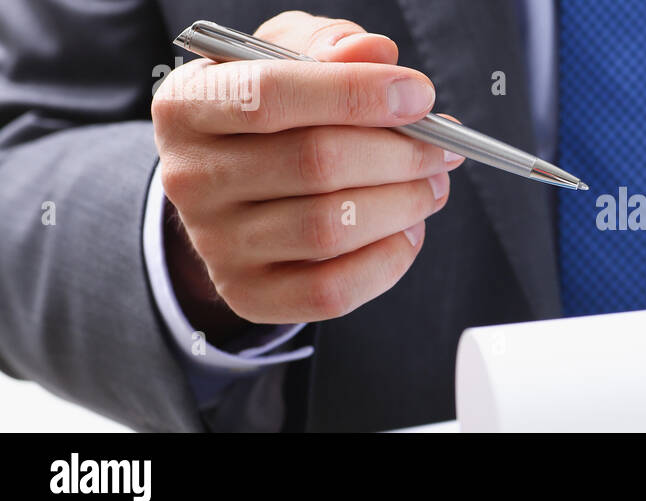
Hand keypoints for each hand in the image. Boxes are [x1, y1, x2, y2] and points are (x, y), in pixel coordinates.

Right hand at [152, 11, 461, 331]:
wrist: (233, 187)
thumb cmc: (270, 111)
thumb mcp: (286, 57)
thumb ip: (327, 46)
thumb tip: (373, 53)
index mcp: (187, 106)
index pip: (269, 96)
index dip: (355, 93)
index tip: (418, 94)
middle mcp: (190, 178)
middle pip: (314, 164)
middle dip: (399, 153)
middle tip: (442, 146)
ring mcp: (216, 244)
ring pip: (329, 228)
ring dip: (403, 204)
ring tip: (431, 183)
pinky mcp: (248, 293)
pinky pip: (332, 290)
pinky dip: (388, 257)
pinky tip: (406, 228)